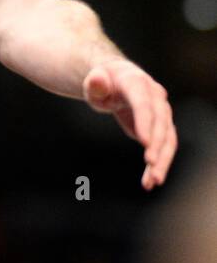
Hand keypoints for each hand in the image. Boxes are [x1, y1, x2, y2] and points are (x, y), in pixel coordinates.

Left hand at [83, 59, 177, 189]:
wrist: (116, 80)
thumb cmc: (102, 82)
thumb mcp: (94, 82)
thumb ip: (95, 84)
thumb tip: (97, 80)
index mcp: (136, 82)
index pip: (143, 104)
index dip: (144, 122)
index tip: (144, 143)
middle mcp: (155, 96)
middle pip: (161, 122)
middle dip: (157, 144)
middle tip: (151, 165)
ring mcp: (161, 112)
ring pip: (168, 138)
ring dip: (163, 160)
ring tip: (154, 181)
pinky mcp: (161, 127)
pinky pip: (164, 147)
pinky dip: (158, 164)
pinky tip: (149, 182)